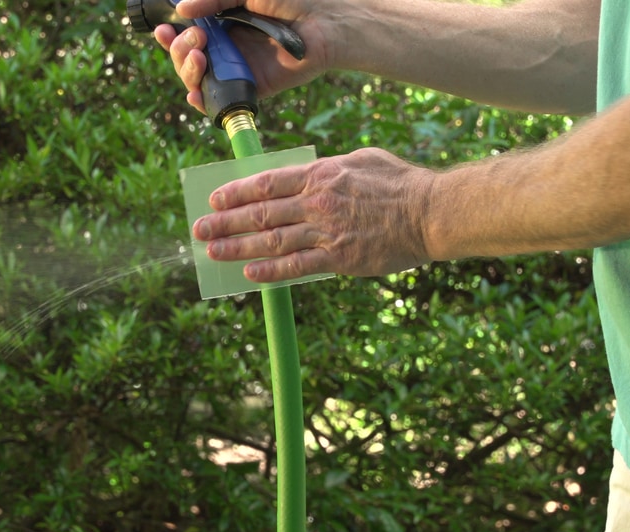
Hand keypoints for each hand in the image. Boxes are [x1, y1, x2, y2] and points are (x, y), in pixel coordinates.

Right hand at [153, 0, 333, 113]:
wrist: (325, 22)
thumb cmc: (291, 0)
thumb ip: (214, 0)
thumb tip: (181, 10)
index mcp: (224, 22)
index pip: (187, 33)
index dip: (171, 34)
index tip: (163, 27)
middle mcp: (228, 47)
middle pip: (187, 57)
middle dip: (179, 49)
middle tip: (195, 37)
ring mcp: (238, 69)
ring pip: (198, 79)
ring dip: (187, 69)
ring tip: (198, 54)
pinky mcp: (252, 88)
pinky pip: (220, 101)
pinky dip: (202, 101)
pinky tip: (194, 92)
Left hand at [192, 148, 435, 281]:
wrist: (430, 213)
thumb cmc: (399, 183)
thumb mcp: (360, 160)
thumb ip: (328, 169)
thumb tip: (303, 175)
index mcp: (320, 174)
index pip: (267, 182)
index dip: (236, 192)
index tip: (215, 200)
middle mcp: (317, 202)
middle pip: (260, 213)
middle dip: (225, 222)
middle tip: (199, 230)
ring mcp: (327, 231)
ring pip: (271, 241)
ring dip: (238, 248)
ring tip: (213, 253)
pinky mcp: (339, 258)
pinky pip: (297, 267)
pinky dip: (270, 271)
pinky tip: (249, 274)